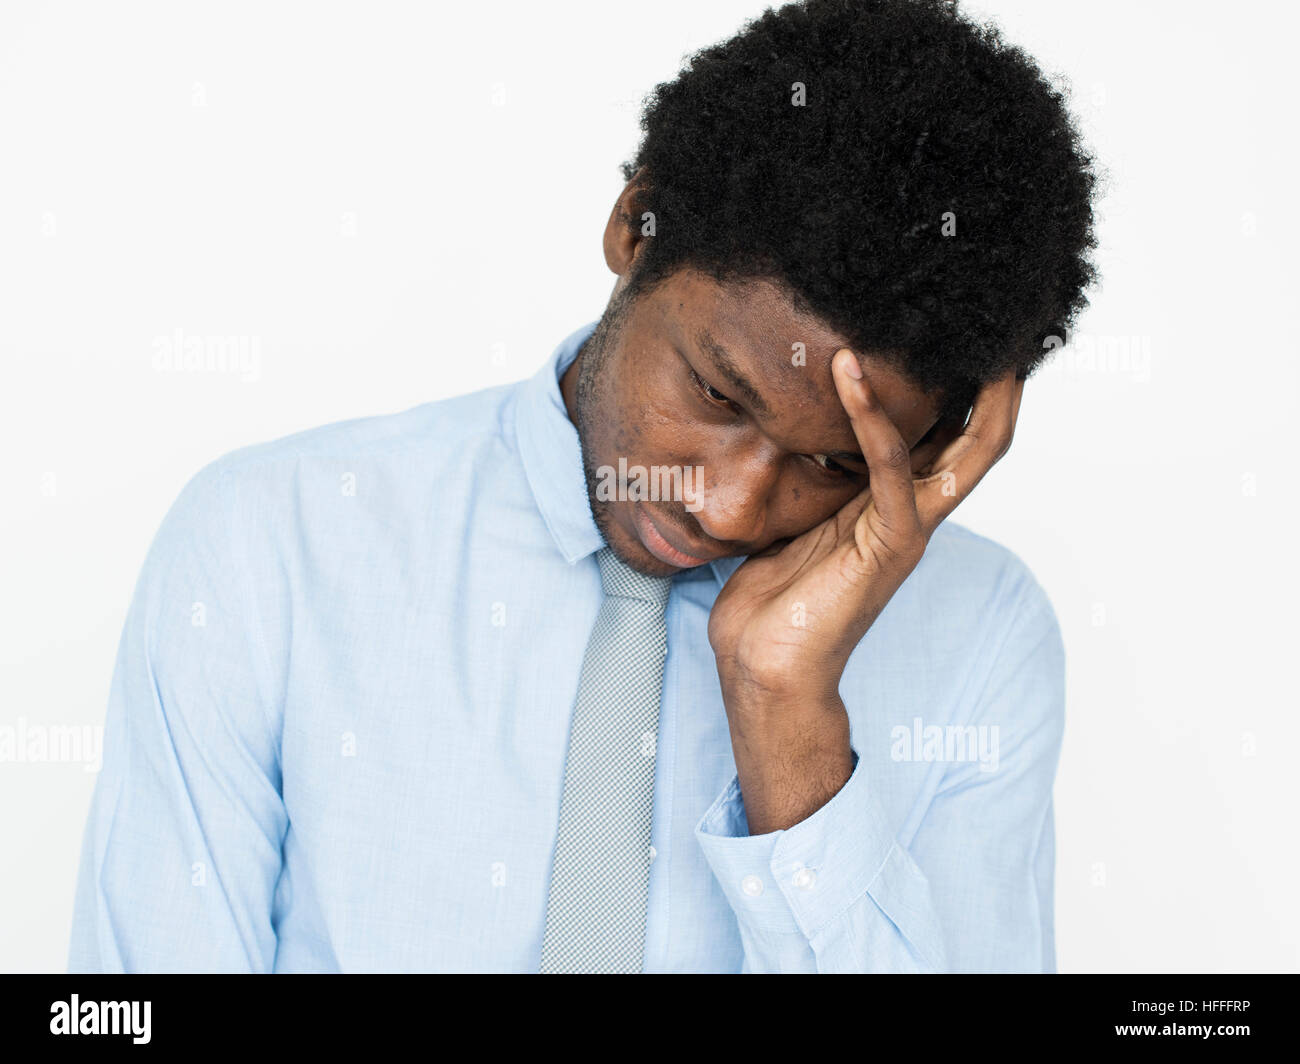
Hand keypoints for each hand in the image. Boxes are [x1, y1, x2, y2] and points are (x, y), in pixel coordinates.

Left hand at [709, 350, 1025, 702]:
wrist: (765, 667)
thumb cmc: (772, 601)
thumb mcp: (792, 519)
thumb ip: (806, 475)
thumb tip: (779, 426)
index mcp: (894, 505)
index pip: (945, 436)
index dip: (958, 387)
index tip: (947, 329)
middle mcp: (914, 512)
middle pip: (981, 437)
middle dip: (996, 379)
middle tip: (996, 315)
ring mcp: (908, 528)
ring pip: (967, 448)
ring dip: (965, 385)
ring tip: (957, 323)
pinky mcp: (888, 542)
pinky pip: (890, 468)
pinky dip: (870, 415)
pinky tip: (848, 370)